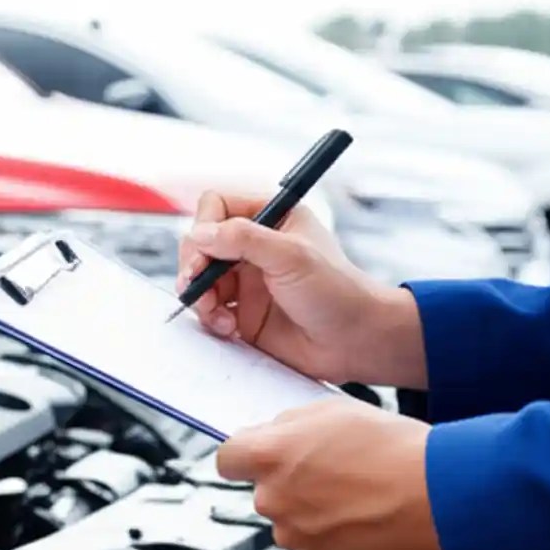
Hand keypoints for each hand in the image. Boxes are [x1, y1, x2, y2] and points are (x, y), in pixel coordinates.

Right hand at [178, 191, 426, 388]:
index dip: (205, 226)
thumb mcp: (291, 256)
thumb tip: (200, 234)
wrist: (355, 343)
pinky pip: (208, 309)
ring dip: (200, 296)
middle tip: (197, 284)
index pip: (216, 206)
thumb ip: (243, 239)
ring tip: (217, 313)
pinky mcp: (242, 312)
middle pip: (200, 243)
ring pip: (199, 278)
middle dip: (194, 265)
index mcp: (270, 218)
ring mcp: (246, 280)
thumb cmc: (338, 293)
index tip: (206, 252)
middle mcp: (254, 246)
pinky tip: (230, 328)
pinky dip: (210, 318)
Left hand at [217, 398, 443, 549]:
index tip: (258, 459)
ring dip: (312, 514)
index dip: (245, 458)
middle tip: (332, 474)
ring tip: (356, 498)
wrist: (440, 496)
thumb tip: (273, 433)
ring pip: (290, 523)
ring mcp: (293, 536)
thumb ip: (290, 424)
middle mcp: (274, 497)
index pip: (227, 459)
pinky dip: (331, 542)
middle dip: (289, 484)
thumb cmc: (395, 450)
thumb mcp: (334, 409)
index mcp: (270, 454)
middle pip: (265, 492)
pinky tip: (361, 523)